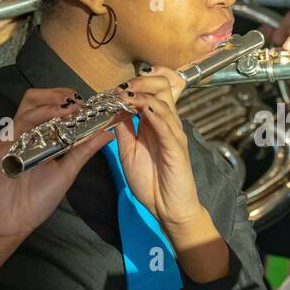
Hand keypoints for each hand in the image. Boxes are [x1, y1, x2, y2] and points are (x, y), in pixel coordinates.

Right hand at [0, 87, 119, 240]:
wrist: (15, 222)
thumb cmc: (38, 197)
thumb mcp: (67, 171)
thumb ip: (84, 150)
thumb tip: (108, 132)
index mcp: (38, 135)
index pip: (48, 105)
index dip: (67, 98)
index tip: (88, 102)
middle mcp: (23, 133)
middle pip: (33, 99)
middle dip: (55, 95)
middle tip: (76, 102)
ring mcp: (11, 140)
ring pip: (26, 110)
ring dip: (48, 106)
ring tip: (68, 110)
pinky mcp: (1, 152)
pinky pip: (16, 131)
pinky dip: (34, 124)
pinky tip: (50, 126)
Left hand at [111, 68, 206, 228]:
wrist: (168, 208)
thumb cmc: (151, 182)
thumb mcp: (129, 151)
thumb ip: (124, 129)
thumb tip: (113, 109)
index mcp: (156, 122)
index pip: (153, 89)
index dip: (137, 82)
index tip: (115, 89)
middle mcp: (168, 123)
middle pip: (163, 86)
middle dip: (141, 81)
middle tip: (121, 88)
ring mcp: (173, 134)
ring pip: (163, 102)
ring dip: (142, 95)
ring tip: (123, 96)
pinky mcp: (176, 147)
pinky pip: (166, 125)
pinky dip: (153, 114)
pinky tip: (140, 109)